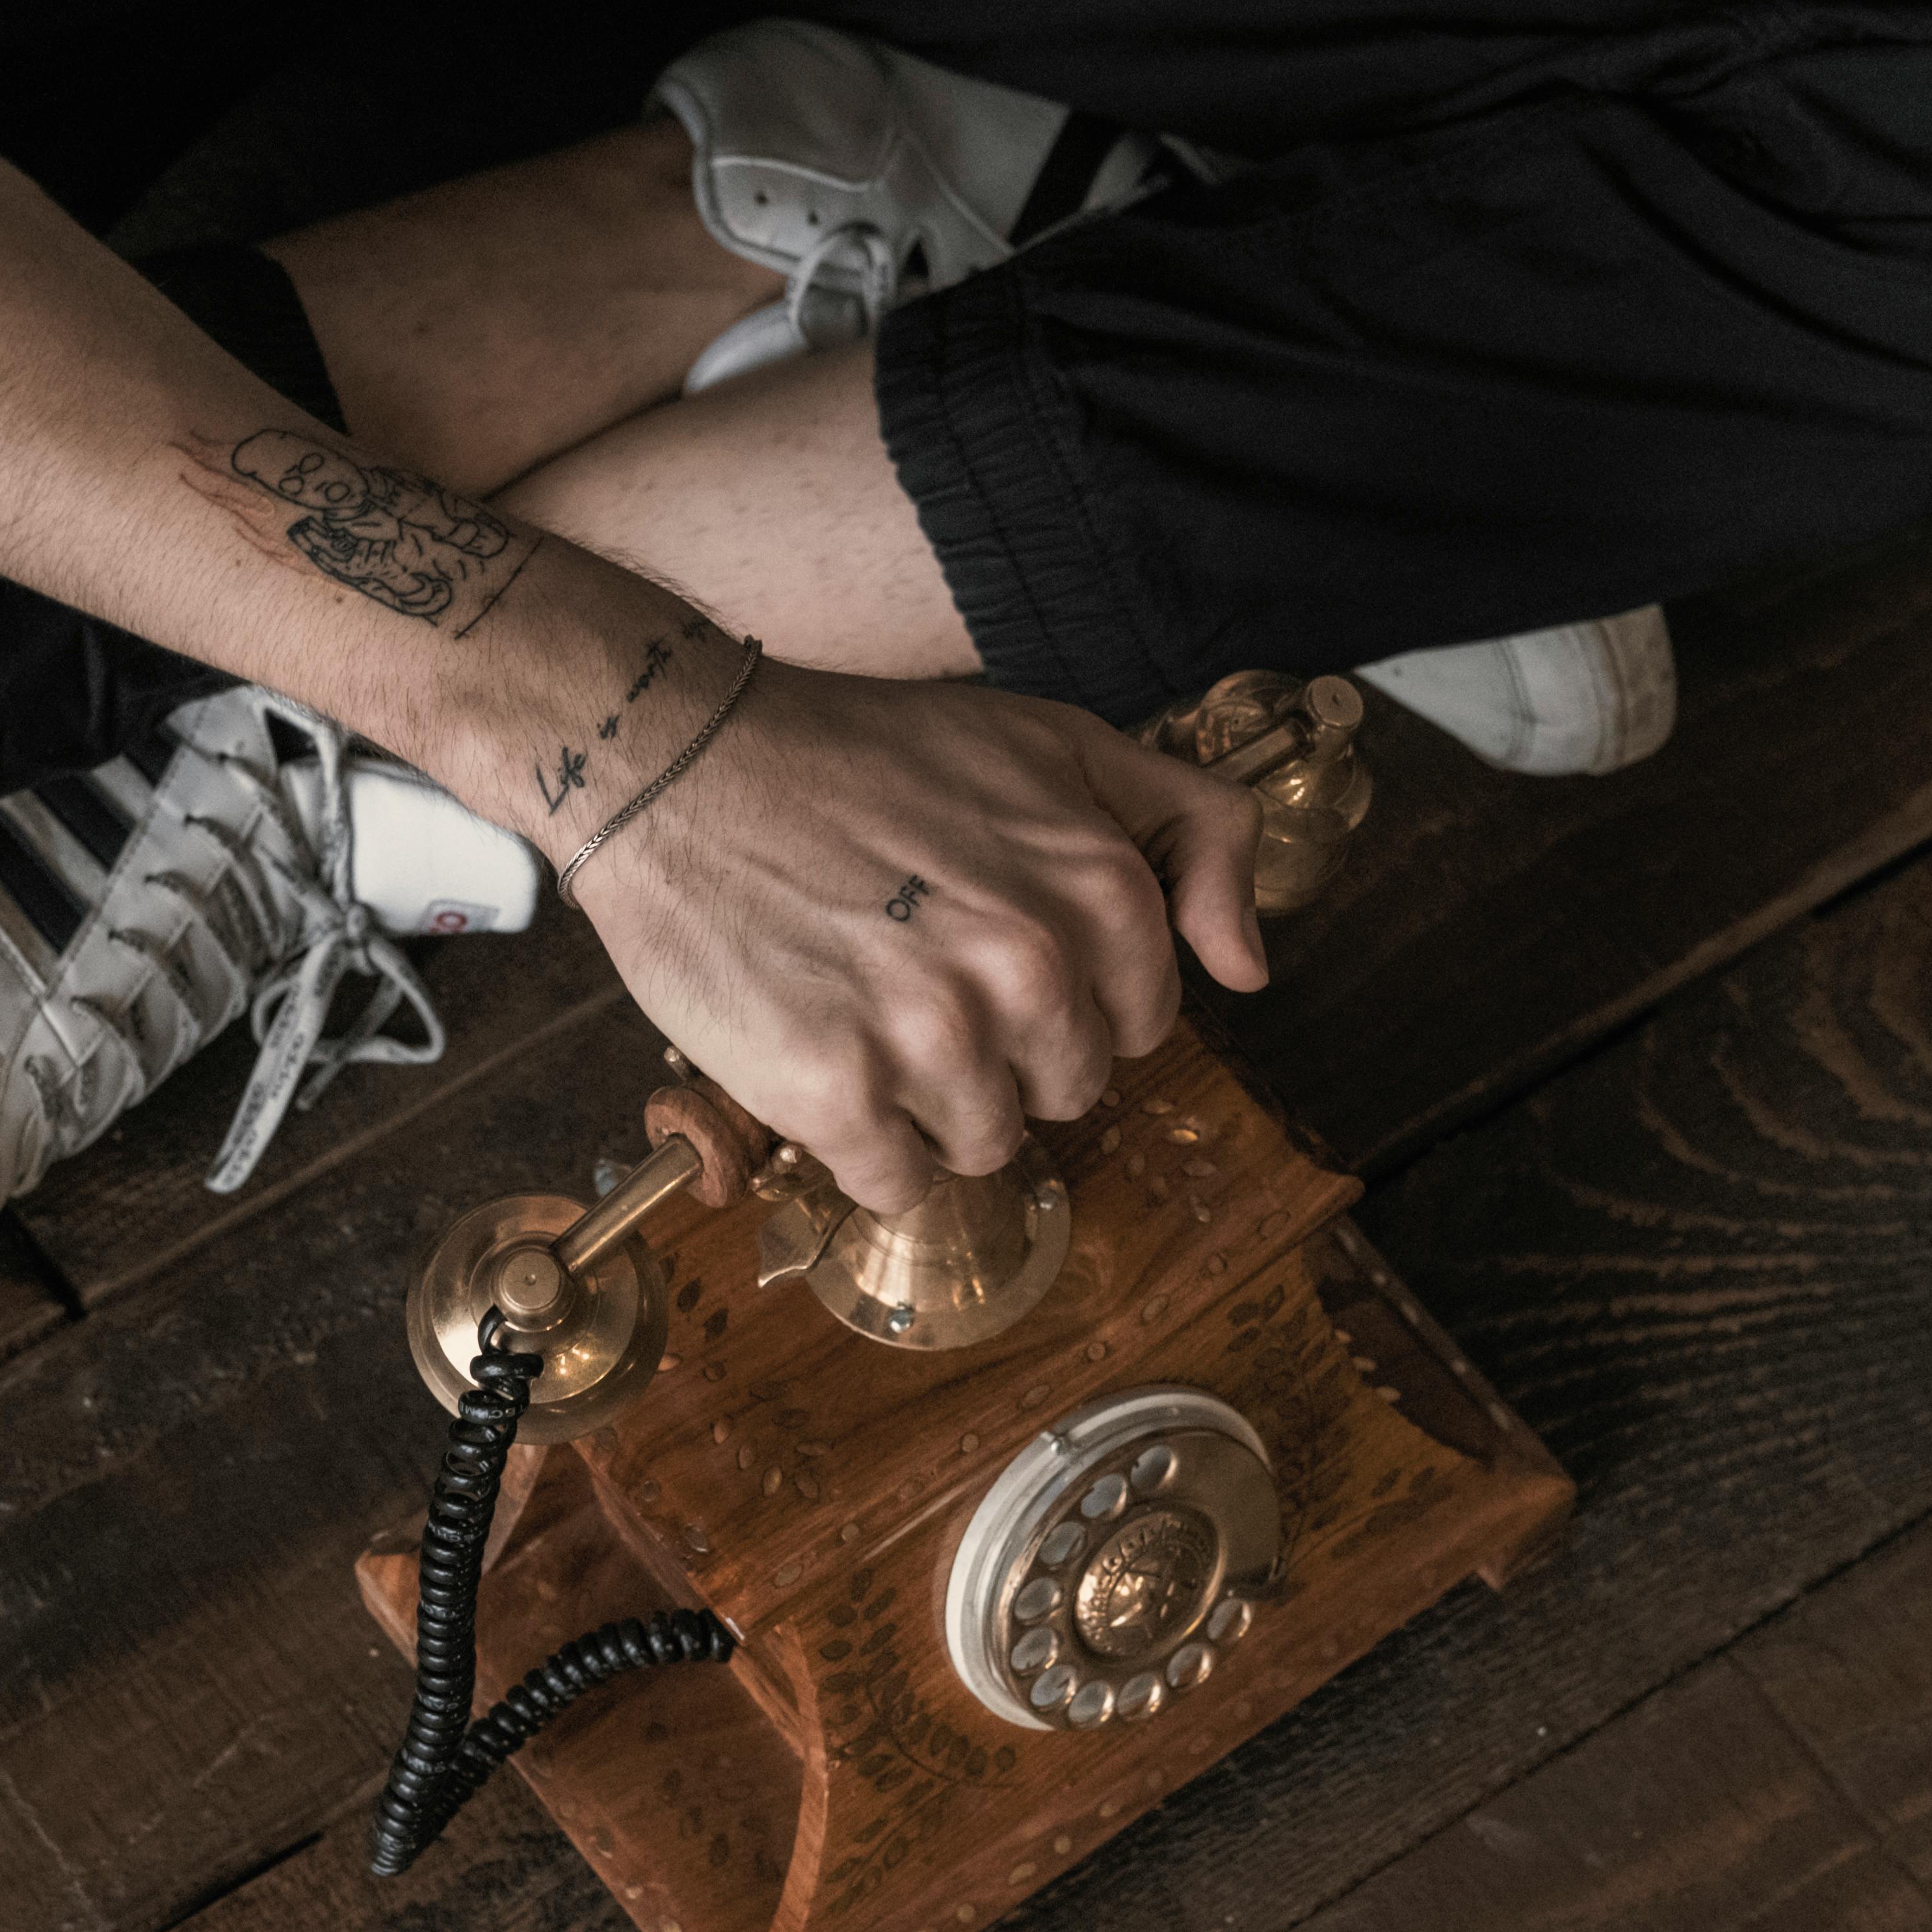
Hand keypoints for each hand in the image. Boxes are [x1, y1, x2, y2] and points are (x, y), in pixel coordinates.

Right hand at [579, 661, 1266, 1213]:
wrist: (681, 762)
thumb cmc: (866, 755)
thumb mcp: (1058, 744)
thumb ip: (1194, 835)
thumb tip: (1251, 970)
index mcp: (1100, 891)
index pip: (1138, 1025)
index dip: (1067, 996)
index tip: (993, 947)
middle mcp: (1030, 971)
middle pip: (1064, 1094)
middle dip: (1002, 1052)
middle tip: (915, 971)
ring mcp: (932, 1040)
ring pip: (983, 1148)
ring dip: (926, 1102)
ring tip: (862, 1006)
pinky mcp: (836, 1095)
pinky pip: (894, 1186)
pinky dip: (859, 1144)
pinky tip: (819, 1052)